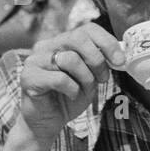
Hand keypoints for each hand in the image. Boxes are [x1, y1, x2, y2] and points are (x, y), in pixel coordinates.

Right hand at [17, 23, 125, 144]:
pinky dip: (72, 89)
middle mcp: (47, 46)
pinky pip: (59, 78)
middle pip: (78, 38)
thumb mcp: (91, 77)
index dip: (108, 43)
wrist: (48, 121)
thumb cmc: (69, 97)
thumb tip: (121, 55)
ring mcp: (35, 60)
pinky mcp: (28, 77)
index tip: (120, 61)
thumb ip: (100, 62)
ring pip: (70, 59)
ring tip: (84, 90)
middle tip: (103, 78)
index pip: (88, 29)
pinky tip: (71, 96)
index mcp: (62, 42)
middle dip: (97, 60)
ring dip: (85, 78)